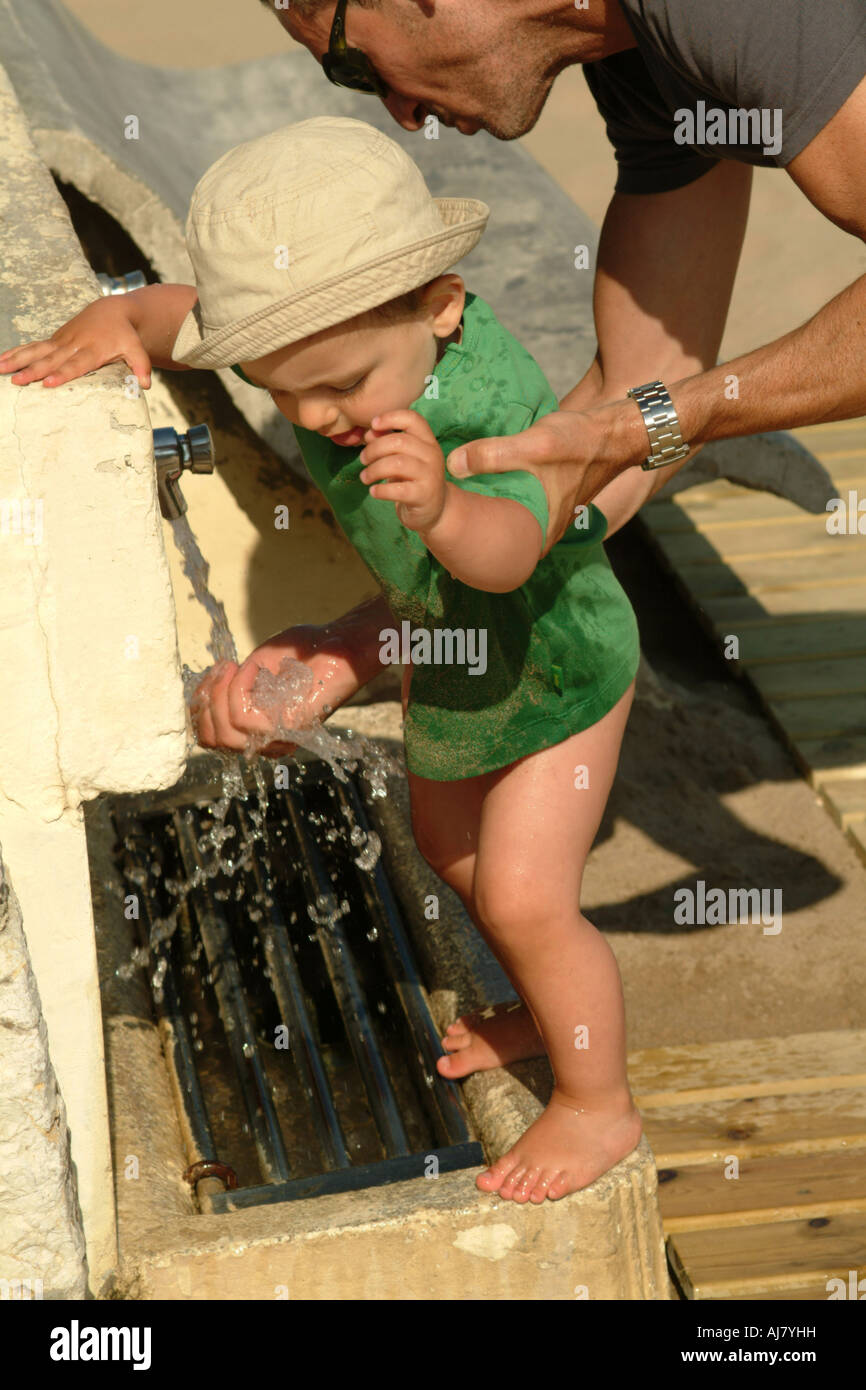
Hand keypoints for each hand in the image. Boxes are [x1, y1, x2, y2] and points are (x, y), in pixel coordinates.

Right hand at [0, 296, 152, 388]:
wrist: (112, 311)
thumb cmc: (124, 335)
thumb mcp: (136, 348)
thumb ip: (141, 365)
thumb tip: (147, 385)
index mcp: (92, 350)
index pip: (75, 364)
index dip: (62, 373)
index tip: (48, 382)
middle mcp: (74, 345)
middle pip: (51, 360)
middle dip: (34, 371)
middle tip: (17, 381)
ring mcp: (61, 341)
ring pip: (37, 351)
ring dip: (18, 360)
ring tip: (0, 369)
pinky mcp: (54, 340)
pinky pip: (33, 347)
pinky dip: (17, 353)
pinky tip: (1, 360)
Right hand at [190, 624, 374, 756]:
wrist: (340, 643)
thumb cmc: (304, 650)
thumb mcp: (254, 666)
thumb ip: (230, 685)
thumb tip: (201, 694)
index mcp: (259, 729)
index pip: (211, 739)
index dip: (199, 709)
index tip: (211, 675)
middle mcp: (269, 740)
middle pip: (214, 740)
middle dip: (206, 701)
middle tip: (223, 668)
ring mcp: (280, 737)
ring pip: (228, 734)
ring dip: (221, 693)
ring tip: (235, 666)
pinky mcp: (291, 728)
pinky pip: (246, 719)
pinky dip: (240, 687)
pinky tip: (253, 667)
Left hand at [359, 409, 446, 531]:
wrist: (434, 509)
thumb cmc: (413, 478)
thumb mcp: (402, 457)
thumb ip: (387, 442)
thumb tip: (369, 432)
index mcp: (427, 440)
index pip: (412, 419)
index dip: (391, 417)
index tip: (373, 425)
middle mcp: (432, 454)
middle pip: (399, 441)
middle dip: (374, 449)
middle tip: (363, 459)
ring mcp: (430, 475)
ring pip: (397, 464)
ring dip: (374, 470)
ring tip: (365, 477)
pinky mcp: (424, 495)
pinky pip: (398, 489)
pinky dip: (381, 490)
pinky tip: (373, 492)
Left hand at [444, 408, 637, 550]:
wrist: (613, 432)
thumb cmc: (579, 442)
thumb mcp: (533, 446)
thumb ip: (493, 456)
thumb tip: (452, 465)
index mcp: (542, 530)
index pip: (500, 555)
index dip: (472, 551)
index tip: (445, 541)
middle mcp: (544, 528)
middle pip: (500, 537)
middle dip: (473, 530)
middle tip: (443, 521)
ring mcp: (546, 513)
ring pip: (507, 518)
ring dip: (486, 511)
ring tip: (455, 503)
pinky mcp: (545, 496)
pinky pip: (514, 502)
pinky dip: (498, 496)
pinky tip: (479, 483)